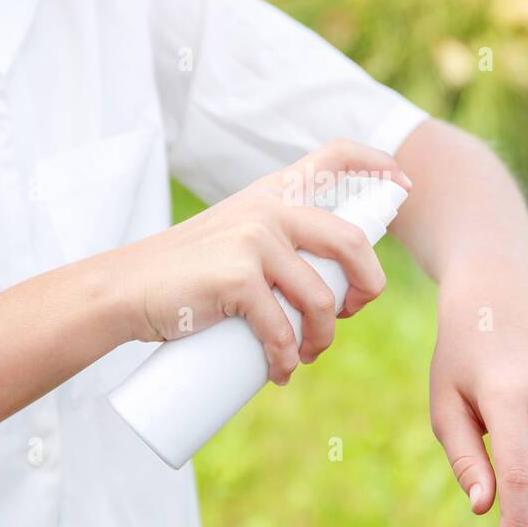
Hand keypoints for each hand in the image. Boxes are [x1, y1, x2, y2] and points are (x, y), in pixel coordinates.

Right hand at [115, 140, 411, 384]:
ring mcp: (254, 239)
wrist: (123, 290)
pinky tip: (280, 372)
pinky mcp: (238, 277)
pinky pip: (283, 330)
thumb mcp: (233, 238)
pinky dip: (286, 360)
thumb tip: (327, 294)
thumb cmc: (183, 275)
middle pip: (354, 243)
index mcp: (273, 192)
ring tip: (304, 357)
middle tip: (348, 317)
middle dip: (368, 288)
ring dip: (323, 341)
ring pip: (322, 300)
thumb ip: (274, 245)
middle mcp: (269, 207)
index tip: (404, 186)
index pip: (336, 154)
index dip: (379, 163)